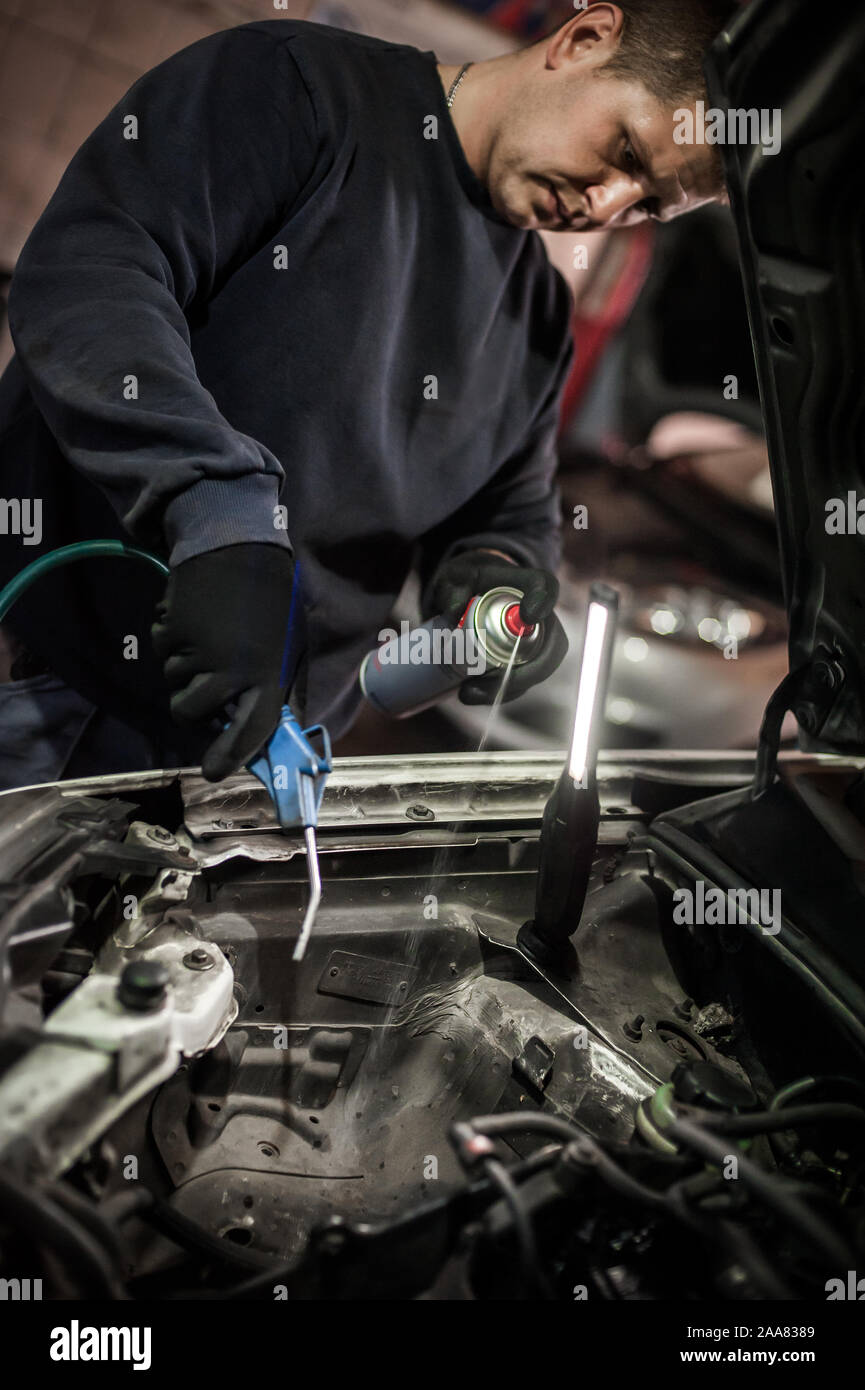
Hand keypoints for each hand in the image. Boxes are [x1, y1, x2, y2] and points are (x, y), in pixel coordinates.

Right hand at [151, 543, 296, 779]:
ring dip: (183, 671)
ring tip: (207, 640)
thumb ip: (283, 689)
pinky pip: (163, 653)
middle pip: (191, 713)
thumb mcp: (291, 646)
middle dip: (190, 708)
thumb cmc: (273, 599)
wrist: (238, 544)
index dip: (229, 757)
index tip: (212, 773)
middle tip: (200, 689)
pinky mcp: (172, 631)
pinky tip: (193, 621)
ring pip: (174, 684)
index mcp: (269, 676)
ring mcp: (199, 651)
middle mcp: (233, 671)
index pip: (250, 731)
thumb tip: (280, 730)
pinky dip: (171, 643)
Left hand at [423, 548, 567, 705]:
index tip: (528, 615)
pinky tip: (471, 693)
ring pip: (536, 672)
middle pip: (551, 646)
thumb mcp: (456, 576)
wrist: (470, 593)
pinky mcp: (523, 663)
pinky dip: (497, 692)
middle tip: (490, 678)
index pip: (545, 588)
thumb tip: (455, 610)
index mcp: (529, 584)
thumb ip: (453, 587)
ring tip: (468, 692)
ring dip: (507, 688)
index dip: (543, 602)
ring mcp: (536, 643)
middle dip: (525, 670)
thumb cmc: (469, 580)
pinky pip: (519, 683)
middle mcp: (541, 617)